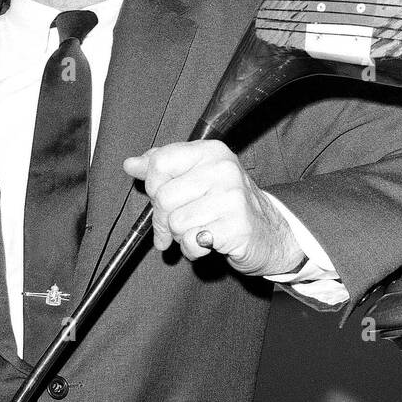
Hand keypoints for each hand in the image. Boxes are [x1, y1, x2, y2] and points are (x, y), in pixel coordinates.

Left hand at [123, 140, 303, 276]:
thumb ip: (165, 168)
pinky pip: (192, 241)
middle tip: (173, 227)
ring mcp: (232, 197)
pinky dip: (193, 249)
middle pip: (164, 196)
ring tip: (196, 233)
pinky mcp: (236, 226)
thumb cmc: (229, 204)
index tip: (157, 198)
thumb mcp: (198, 176)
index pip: (161, 162)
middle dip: (162, 219)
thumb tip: (131, 163)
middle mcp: (223, 169)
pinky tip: (206, 243)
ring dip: (180, 236)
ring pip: (176, 222)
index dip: (152, 185)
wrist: (270, 232)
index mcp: (211, 151)